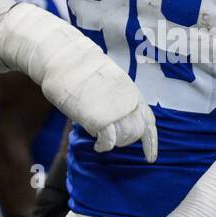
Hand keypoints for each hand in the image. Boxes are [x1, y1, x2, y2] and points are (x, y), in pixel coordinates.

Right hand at [0, 4, 157, 161]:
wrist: (64, 58)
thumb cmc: (79, 69)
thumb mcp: (107, 81)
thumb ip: (116, 99)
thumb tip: (115, 115)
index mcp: (131, 91)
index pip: (149, 121)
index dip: (151, 142)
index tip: (151, 157)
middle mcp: (127, 101)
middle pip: (136, 132)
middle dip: (125, 141)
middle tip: (109, 140)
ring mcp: (115, 109)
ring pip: (123, 138)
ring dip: (113, 143)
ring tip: (100, 139)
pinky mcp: (99, 117)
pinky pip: (108, 141)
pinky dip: (103, 147)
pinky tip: (97, 146)